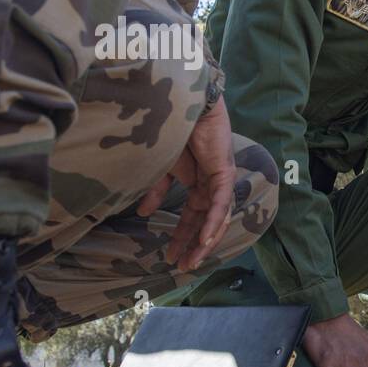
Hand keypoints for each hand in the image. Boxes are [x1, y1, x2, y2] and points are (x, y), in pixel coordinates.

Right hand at [136, 95, 236, 271]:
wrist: (179, 101)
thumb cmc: (169, 128)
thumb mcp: (160, 166)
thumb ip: (155, 189)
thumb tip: (143, 212)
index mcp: (196, 180)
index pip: (193, 215)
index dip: (182, 235)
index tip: (170, 255)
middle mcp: (210, 182)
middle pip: (206, 220)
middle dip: (193, 244)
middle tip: (183, 265)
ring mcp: (219, 177)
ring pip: (216, 216)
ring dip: (204, 239)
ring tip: (193, 259)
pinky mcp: (223, 171)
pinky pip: (220, 202)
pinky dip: (214, 221)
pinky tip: (206, 239)